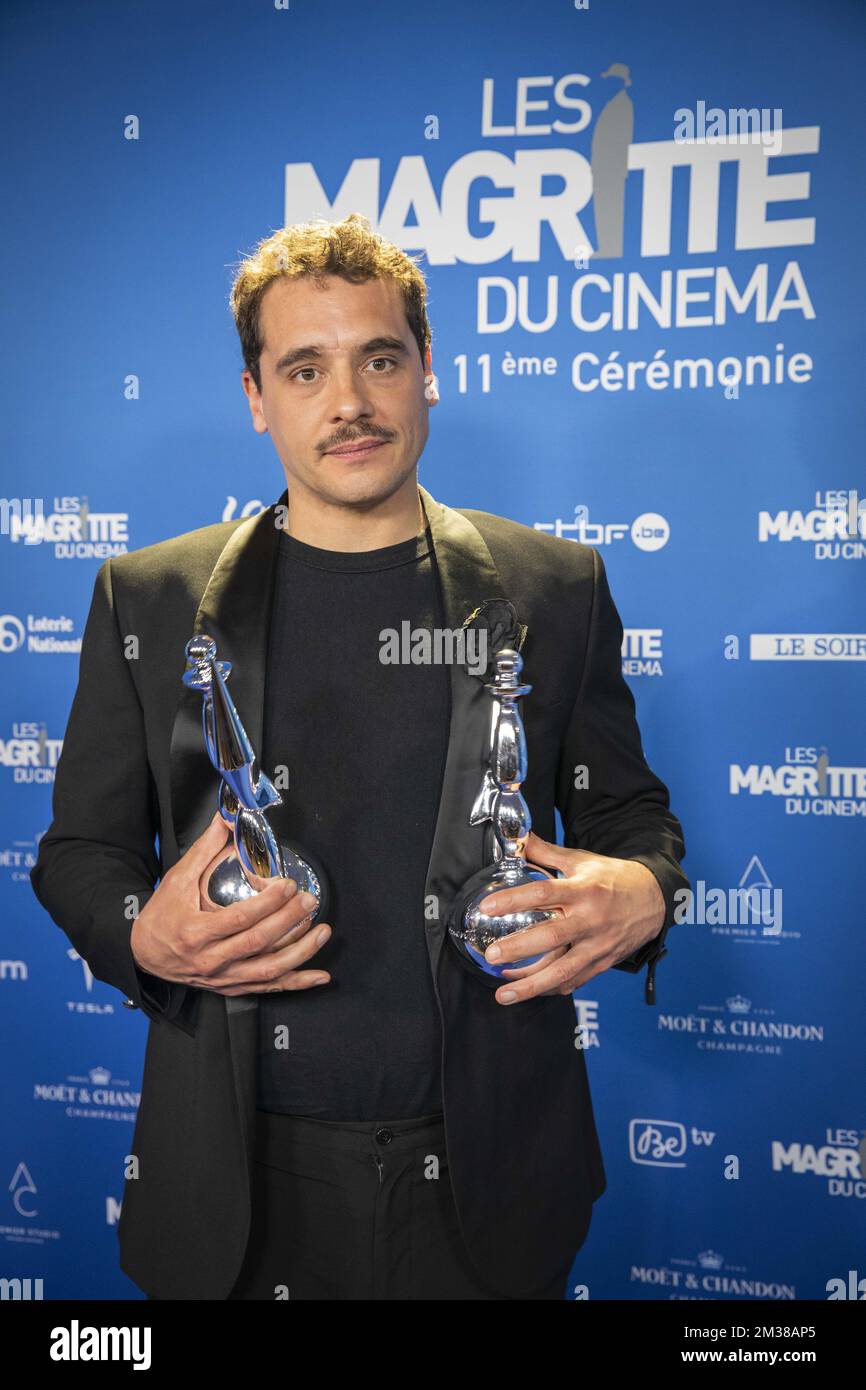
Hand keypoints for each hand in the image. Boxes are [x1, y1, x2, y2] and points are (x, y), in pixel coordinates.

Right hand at [130, 813, 332, 995]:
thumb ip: (204, 849)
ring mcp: (223, 977)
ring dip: (301, 952)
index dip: (267, 903)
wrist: (144, 955)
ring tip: (322, 931)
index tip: (287, 885)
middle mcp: (210, 959)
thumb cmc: (162, 916)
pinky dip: (297, 983)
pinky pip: (269, 987)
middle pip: (257, 943)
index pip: (238, 919)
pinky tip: (319, 975)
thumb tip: (226, 818)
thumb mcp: (177, 879)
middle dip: (289, 921)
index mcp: (196, 932)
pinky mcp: (231, 987)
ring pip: (268, 970)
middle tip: (309, 900)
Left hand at [477, 830, 664, 1005]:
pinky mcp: (602, 963)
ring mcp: (597, 945)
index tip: (487, 907)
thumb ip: (546, 853)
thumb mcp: (581, 860)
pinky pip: (574, 981)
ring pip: (562, 971)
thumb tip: (517, 838)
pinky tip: (528, 990)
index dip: (513, 900)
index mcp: (583, 890)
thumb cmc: (613, 878)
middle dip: (519, 948)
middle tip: (491, 954)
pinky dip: (549, 989)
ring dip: (531, 985)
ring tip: (503, 994)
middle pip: (551, 937)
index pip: (543, 894)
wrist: (654, 899)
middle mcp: (590, 920)